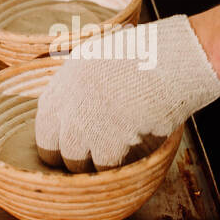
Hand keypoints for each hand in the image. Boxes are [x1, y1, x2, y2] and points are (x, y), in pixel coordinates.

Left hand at [34, 15, 219, 171]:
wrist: (175, 59)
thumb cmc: (154, 52)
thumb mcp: (110, 54)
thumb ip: (91, 78)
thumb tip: (86, 101)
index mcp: (68, 74)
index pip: (44, 114)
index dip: (53, 133)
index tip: (61, 144)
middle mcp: (70, 99)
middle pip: (52, 145)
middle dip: (67, 157)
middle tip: (81, 164)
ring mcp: (85, 121)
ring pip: (76, 161)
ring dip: (92, 165)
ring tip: (111, 158)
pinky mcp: (108, 140)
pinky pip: (104, 166)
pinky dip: (115, 167)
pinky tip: (128, 158)